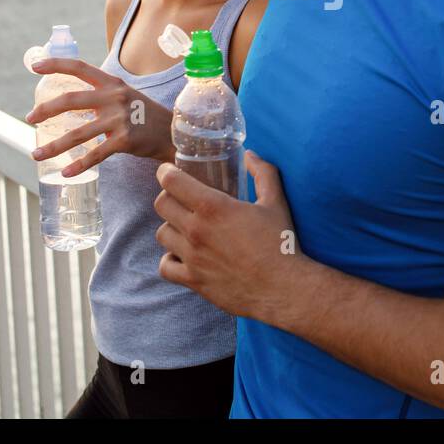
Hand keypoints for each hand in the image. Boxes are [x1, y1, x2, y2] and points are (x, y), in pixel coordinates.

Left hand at [26, 57, 174, 177]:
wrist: (173, 133)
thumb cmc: (144, 115)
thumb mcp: (125, 95)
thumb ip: (102, 94)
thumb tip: (70, 101)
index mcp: (112, 83)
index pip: (80, 68)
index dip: (56, 64)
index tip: (35, 66)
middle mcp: (114, 97)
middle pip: (71, 100)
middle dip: (45, 110)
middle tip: (30, 119)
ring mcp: (120, 119)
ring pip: (78, 133)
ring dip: (54, 145)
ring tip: (36, 154)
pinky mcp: (125, 140)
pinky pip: (96, 154)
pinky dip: (79, 165)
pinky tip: (66, 173)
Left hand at [153, 150, 306, 321]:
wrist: (282, 288)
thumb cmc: (280, 243)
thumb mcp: (275, 202)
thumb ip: (263, 173)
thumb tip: (251, 155)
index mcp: (213, 207)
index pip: (171, 182)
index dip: (166, 173)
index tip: (169, 172)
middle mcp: (196, 230)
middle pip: (161, 205)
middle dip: (169, 197)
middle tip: (181, 199)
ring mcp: (192, 257)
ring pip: (162, 234)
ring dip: (171, 227)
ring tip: (185, 227)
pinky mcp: (193, 280)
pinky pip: (165, 266)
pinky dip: (170, 259)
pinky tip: (183, 256)